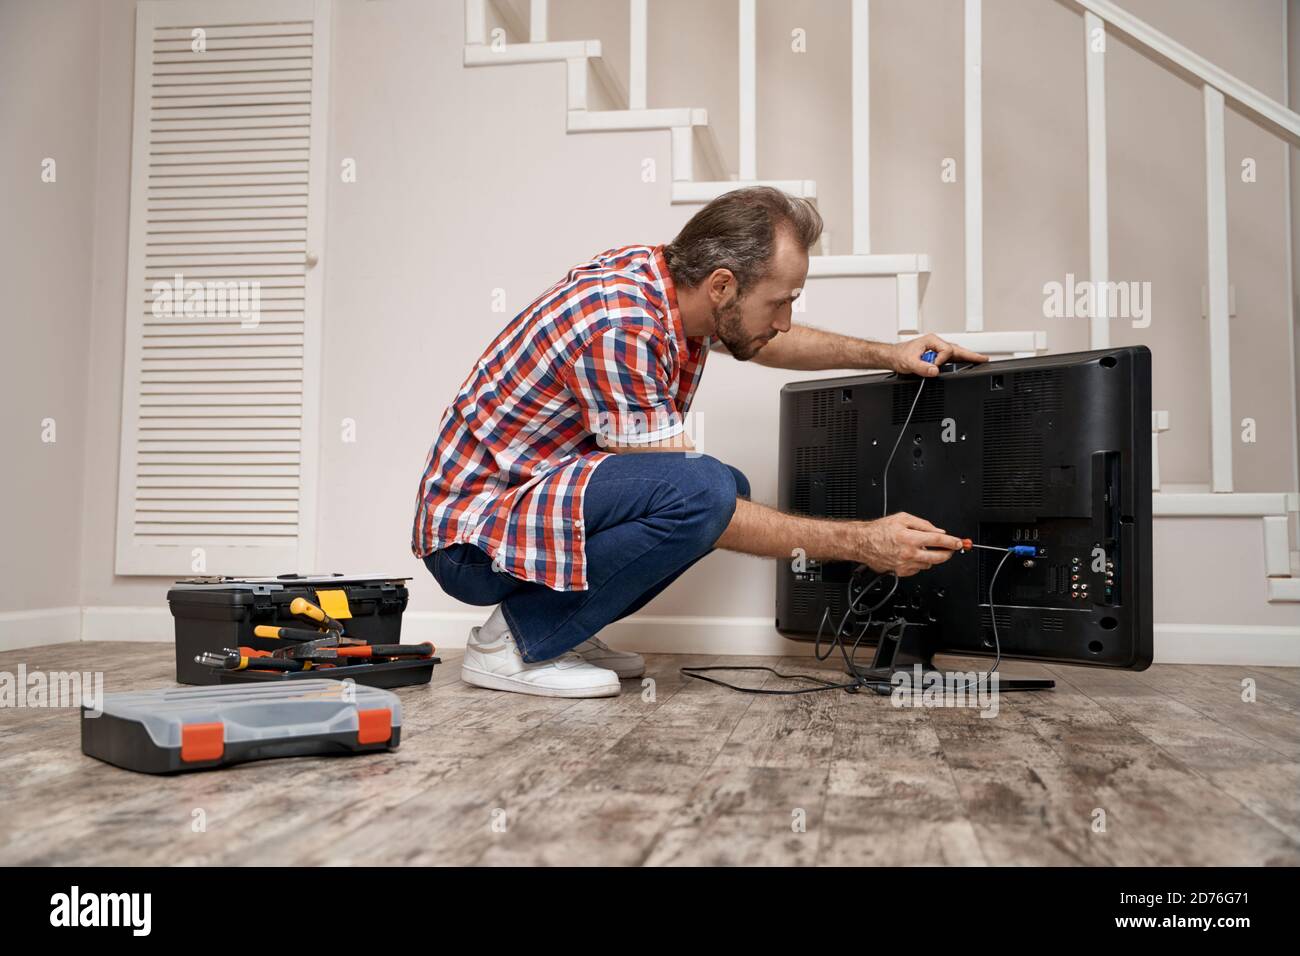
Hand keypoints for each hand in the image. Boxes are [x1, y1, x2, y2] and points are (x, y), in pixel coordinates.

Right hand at [849, 512, 964, 576]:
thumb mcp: (902, 518)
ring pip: (929, 565)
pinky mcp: (900, 572)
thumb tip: (938, 532)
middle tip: (950, 549)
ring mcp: (905, 565)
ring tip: (925, 550)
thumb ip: (923, 524)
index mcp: (910, 538)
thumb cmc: (879, 530)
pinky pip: (917, 570)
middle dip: (948, 553)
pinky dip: (919, 564)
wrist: (862, 542)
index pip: (938, 541)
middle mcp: (909, 553)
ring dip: (932, 558)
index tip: (959, 542)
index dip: (952, 542)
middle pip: (938, 557)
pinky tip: (913, 556)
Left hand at [889, 334, 988, 377]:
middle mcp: (936, 344)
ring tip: (979, 360)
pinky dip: (959, 361)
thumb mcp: (909, 362)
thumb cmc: (899, 355)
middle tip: (983, 359)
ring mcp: (937, 350)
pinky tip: (966, 364)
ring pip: (955, 353)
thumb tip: (935, 370)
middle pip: (957, 349)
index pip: (947, 350)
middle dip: (970, 354)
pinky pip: (950, 358)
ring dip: (967, 357)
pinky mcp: (936, 356)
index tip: (935, 367)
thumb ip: (921, 367)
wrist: (893, 357)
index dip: (943, 360)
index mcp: (932, 340)